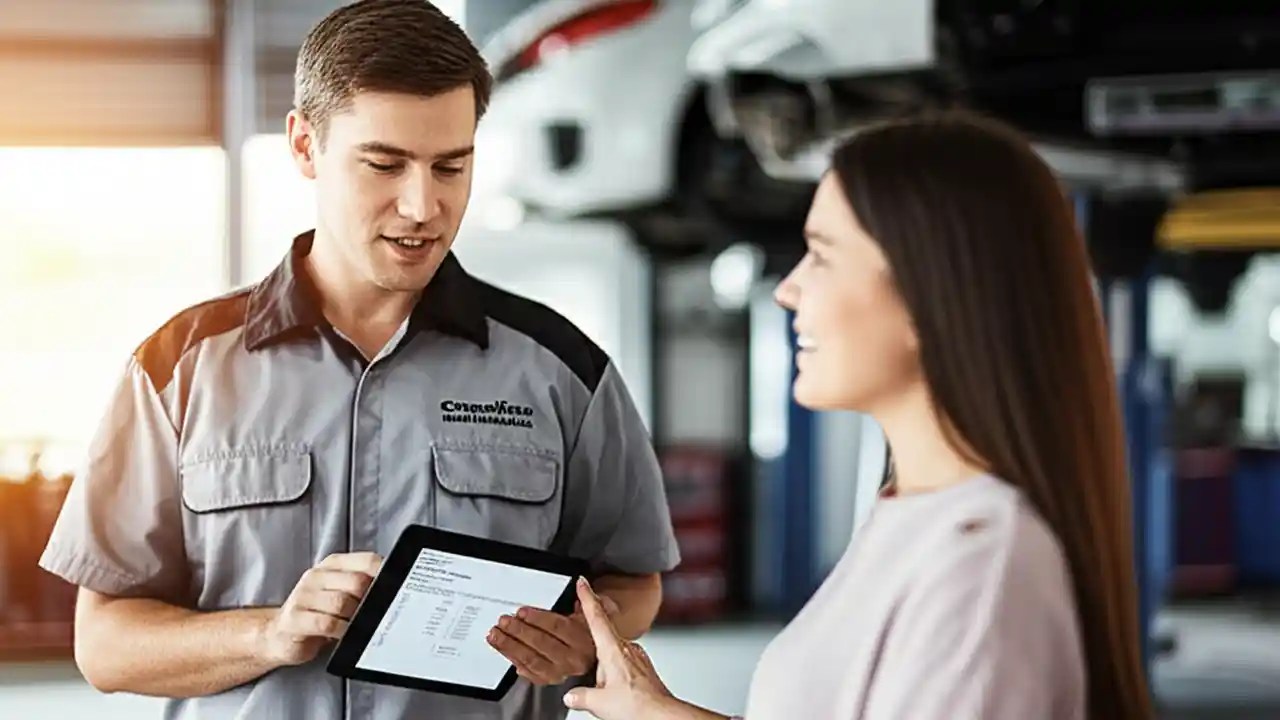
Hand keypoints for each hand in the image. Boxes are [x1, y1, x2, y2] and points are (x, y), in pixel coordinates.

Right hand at [259, 552, 381, 666]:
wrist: (278, 635)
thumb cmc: (317, 614)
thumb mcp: (338, 593)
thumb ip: (361, 585)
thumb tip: (393, 586)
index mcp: (332, 565)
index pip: (367, 560)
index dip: (385, 574)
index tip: (396, 588)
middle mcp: (316, 576)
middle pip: (357, 582)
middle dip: (369, 600)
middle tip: (371, 614)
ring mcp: (303, 596)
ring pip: (343, 603)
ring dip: (354, 618)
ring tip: (354, 625)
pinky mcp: (294, 619)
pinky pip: (327, 623)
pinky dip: (341, 631)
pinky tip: (342, 634)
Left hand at [487, 592, 619, 685]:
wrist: (593, 657)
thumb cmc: (587, 632)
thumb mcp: (591, 613)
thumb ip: (586, 599)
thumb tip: (580, 583)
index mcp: (584, 641)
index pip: (558, 628)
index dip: (538, 618)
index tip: (521, 611)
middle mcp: (573, 660)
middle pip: (541, 643)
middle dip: (519, 631)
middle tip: (503, 621)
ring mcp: (559, 672)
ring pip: (531, 659)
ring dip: (510, 646)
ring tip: (496, 635)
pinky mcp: (547, 680)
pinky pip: (527, 671)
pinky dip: (512, 659)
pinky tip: (503, 649)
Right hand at [562, 578, 675, 718]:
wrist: (661, 715)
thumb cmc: (637, 705)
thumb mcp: (599, 703)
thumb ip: (580, 696)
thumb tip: (571, 695)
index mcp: (613, 650)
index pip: (597, 617)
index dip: (588, 597)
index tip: (583, 581)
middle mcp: (627, 648)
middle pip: (603, 639)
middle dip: (594, 653)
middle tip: (593, 674)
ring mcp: (638, 657)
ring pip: (613, 655)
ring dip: (606, 669)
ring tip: (608, 693)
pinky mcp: (644, 668)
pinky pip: (624, 666)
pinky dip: (617, 676)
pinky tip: (619, 692)